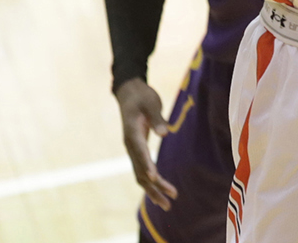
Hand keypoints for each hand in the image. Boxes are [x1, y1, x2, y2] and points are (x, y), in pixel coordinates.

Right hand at [115, 77, 178, 209]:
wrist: (129, 93)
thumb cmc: (142, 96)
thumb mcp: (151, 102)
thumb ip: (157, 118)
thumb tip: (165, 133)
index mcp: (132, 132)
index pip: (140, 151)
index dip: (147, 165)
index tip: (155, 177)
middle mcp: (130, 145)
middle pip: (140, 170)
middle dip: (154, 187)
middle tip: (169, 201)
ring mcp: (132, 149)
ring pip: (140, 175)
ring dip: (153, 190)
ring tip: (167, 203)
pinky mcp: (137, 150)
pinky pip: (142, 170)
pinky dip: (151, 182)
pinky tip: (160, 189)